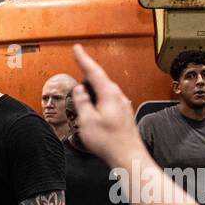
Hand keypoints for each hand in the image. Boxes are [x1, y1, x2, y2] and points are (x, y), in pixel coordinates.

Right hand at [69, 45, 141, 164]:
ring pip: (105, 90)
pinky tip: (96, 106)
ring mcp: (123, 104)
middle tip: (79, 64)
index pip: (94, 71)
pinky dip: (100, 98)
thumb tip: (80, 90)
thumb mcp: (87, 121)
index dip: (84, 59)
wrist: (128, 155)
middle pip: (101, 79)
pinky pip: (109, 99)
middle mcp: (118, 96)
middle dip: (88, 73)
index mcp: (109, 95)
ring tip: (84, 89)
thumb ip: (82, 102)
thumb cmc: (108, 141)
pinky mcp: (123, 113)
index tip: (77, 48)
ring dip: (94, 87)